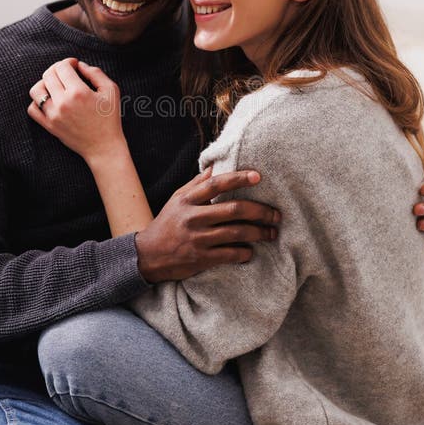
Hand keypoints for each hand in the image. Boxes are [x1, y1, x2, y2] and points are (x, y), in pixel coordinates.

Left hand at [27, 58, 123, 160]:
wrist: (103, 146)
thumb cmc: (109, 118)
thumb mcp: (111, 91)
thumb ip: (95, 73)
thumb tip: (80, 65)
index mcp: (78, 92)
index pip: (62, 67)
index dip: (68, 61)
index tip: (74, 65)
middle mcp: (63, 103)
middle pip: (48, 75)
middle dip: (57, 68)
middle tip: (66, 72)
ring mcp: (53, 115)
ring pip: (36, 90)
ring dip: (44, 83)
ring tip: (55, 85)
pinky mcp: (49, 125)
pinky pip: (32, 109)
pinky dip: (38, 101)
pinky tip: (49, 100)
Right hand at [135, 168, 280, 281]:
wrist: (147, 256)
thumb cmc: (167, 223)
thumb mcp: (176, 200)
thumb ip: (196, 184)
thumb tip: (215, 166)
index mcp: (188, 200)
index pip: (216, 184)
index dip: (238, 178)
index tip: (258, 176)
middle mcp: (193, 217)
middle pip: (233, 209)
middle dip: (260, 211)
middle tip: (276, 214)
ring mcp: (197, 239)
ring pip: (235, 232)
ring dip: (258, 232)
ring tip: (271, 232)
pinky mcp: (200, 258)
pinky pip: (229, 254)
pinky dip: (244, 252)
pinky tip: (251, 251)